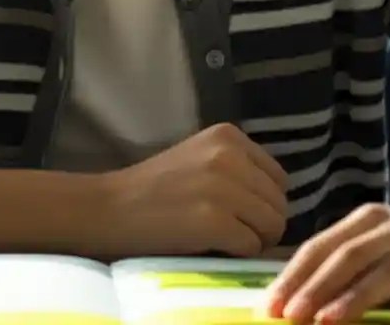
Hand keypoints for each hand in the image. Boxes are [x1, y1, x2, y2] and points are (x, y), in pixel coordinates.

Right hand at [96, 123, 287, 257]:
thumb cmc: (154, 188)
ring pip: (272, 226)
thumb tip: (279, 200)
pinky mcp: (213, 221)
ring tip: (223, 239)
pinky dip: (237, 253)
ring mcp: (222, 188)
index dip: (264, 202)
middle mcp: (229, 156)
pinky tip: (212, 246)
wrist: (109, 208)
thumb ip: (238, 167)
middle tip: (232, 232)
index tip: (239, 213)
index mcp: (229, 136)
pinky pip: (251, 246)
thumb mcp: (200, 158)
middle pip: (280, 204)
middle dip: (262, 225)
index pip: (279, 179)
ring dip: (254, 240)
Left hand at [264, 203, 389, 324]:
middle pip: (352, 256)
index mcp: (371, 219)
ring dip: (358, 298)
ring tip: (329, 321)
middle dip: (317, 288)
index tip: (272, 305)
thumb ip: (345, 264)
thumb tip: (292, 297)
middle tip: (292, 316)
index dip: (296, 275)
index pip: (324, 246)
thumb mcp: (382, 244)